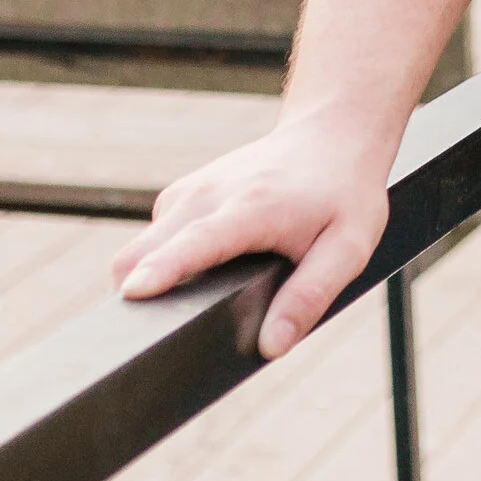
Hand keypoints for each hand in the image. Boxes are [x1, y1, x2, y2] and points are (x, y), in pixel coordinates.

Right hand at [112, 115, 391, 360]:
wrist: (331, 134)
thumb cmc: (344, 194)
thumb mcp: (348, 249)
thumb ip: (309, 297)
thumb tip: (271, 346)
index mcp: (251, 208)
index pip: (196, 241)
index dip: (163, 269)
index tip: (133, 293)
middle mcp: (208, 194)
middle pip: (143, 250)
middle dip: (139, 293)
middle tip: (165, 334)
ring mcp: (190, 190)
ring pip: (141, 248)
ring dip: (151, 280)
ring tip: (192, 304)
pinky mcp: (182, 194)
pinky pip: (153, 238)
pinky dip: (161, 262)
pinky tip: (204, 271)